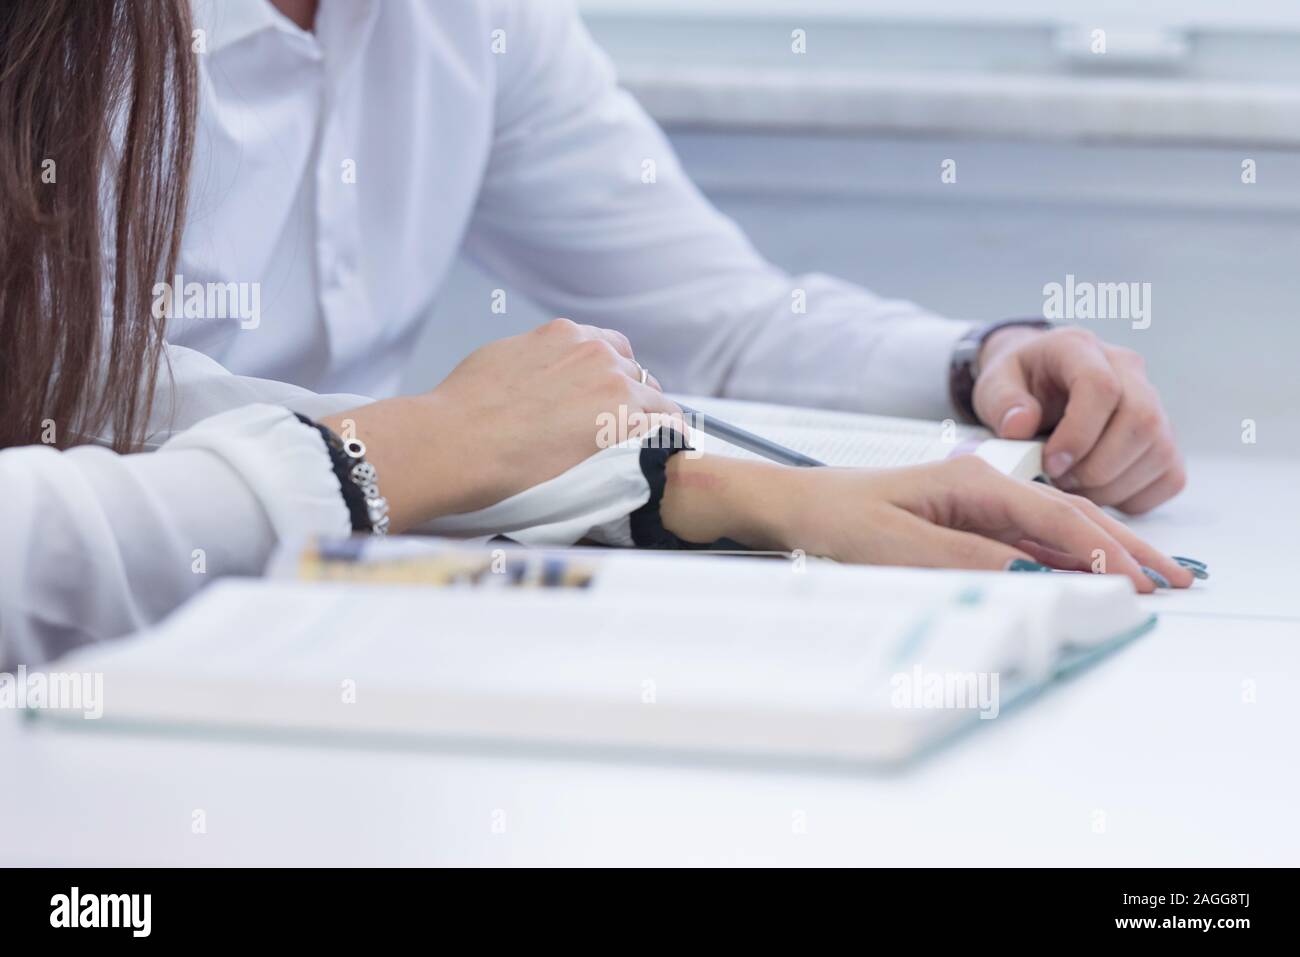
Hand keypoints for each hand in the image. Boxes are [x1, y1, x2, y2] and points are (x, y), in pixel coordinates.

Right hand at [325, 318, 679, 530]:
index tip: (608, 402)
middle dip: (631, 400)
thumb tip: (536, 379)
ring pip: (656, 401)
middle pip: (636, 373)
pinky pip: (668, 427)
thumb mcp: (499, 362)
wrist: (458, 441)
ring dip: (649, 425)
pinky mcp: (626, 419)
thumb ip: (533, 363)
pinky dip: (665, 443)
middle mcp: (594, 350)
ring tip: (641, 454)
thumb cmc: (460, 411)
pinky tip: (658, 462)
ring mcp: (614, 383)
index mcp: (564, 334)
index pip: (610, 349)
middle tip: (620, 434)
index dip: (612, 378)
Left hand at [661, 454, 1193, 593]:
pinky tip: (1081, 570)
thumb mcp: (898, 547)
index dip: (1106, 551)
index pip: (1056, 518)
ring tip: (1146, 575)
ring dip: (1099, 550)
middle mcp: (978, 485)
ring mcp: (969, 500)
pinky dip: (1060, 554)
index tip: (1145, 582)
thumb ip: (971, 559)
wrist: (785, 507)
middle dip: (1123, 546)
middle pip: (1067, 516)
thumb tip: (1036, 573)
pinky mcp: (956, 518)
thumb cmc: (831, 520)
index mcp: (971, 482)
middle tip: (1174, 579)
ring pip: (1050, 526)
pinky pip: (1022, 536)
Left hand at [971, 325, 1184, 513]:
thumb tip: (1019, 427)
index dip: (1078, 434)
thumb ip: (1002, 403)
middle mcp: (1128, 370)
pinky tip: (1098, 490)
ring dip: (1112, 486)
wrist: (1037, 383)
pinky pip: (1170, 476)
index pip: (1102, 387)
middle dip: (1097, 467)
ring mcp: (1154, 402)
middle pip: (1142, 422)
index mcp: (1080, 349)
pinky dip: (1134, 497)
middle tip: (1060, 480)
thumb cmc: (1017, 384)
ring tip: (1072, 486)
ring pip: (1159, 452)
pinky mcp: (1165, 438)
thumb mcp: (993, 385)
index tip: (1050, 464)